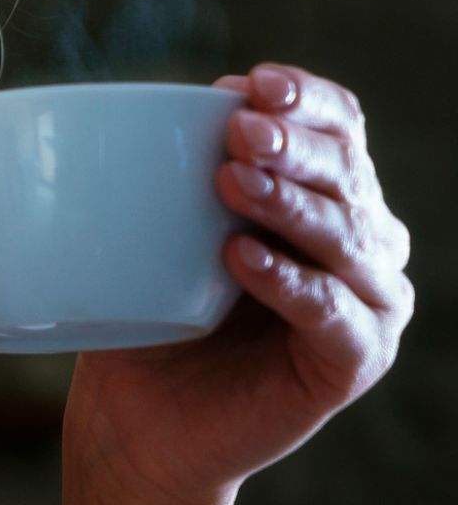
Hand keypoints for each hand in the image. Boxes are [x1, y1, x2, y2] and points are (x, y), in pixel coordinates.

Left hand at [64, 63, 413, 504]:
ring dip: (290, 204)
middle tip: (241, 131)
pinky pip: (330, 313)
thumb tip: (161, 104)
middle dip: (295, 146)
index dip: (307, 99)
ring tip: (231, 183)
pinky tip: (242, 259)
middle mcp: (364, 242)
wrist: (137, 420)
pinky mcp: (354, 361)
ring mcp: (368, 303)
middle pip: (347, 174)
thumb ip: (173, 173)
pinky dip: (290, 282)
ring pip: (346, 237)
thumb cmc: (148, 315)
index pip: (340, 127)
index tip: (252, 84)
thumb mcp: (157, 233)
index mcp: (327, 194)